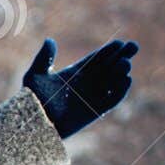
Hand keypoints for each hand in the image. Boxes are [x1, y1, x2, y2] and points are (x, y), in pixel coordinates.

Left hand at [22, 37, 138, 138]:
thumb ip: (44, 58)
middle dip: (123, 56)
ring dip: (122, 71)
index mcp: (76, 72)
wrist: (35, 124)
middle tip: (132, 47)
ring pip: (114, 81)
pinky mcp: (96, 111)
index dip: (110, 50)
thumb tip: (49, 40)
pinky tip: (126, 80)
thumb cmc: (32, 101)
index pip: (98, 57)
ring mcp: (93, 96)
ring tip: (124, 64)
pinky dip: (121, 91)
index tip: (118, 43)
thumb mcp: (35, 76)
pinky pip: (113, 99)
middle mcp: (88, 82)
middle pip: (110, 66)